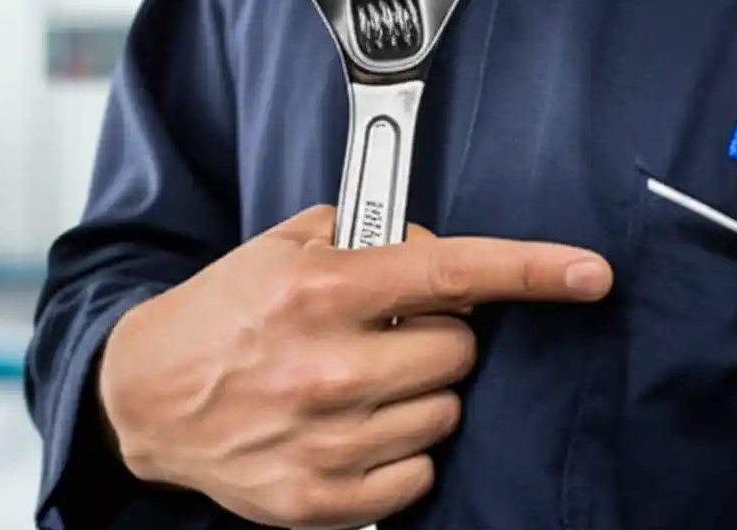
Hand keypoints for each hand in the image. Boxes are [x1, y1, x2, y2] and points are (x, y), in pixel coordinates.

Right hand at [97, 205, 612, 528]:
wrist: (147, 399)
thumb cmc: (219, 318)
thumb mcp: (278, 249)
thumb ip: (363, 237)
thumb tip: (438, 255)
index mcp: (318, 294)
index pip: (450, 273)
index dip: (532, 269)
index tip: (589, 273)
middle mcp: (326, 368)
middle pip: (459, 349)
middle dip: (436, 335)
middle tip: (385, 334)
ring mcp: (326, 441)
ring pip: (445, 412)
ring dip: (417, 392)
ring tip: (359, 382)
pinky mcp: (320, 498)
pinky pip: (420, 472)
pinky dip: (400, 449)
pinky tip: (353, 428)